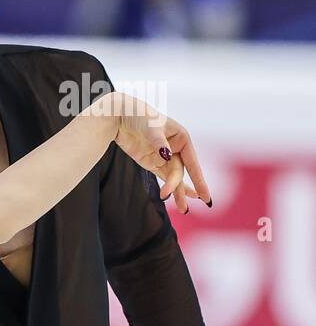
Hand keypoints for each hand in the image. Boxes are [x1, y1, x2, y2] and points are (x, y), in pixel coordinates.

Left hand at [100, 92, 211, 214]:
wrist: (119, 115)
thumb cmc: (139, 116)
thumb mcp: (150, 126)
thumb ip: (159, 142)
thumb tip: (168, 156)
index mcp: (182, 138)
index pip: (193, 162)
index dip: (199, 179)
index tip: (206, 195)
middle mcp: (177, 148)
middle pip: (180, 172)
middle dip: (179, 188)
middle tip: (183, 207)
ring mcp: (164, 157)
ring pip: (174, 178)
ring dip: (178, 192)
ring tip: (183, 209)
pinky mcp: (152, 162)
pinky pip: (164, 177)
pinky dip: (169, 187)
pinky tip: (176, 197)